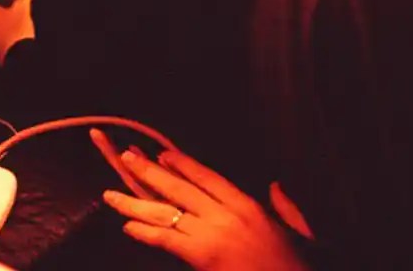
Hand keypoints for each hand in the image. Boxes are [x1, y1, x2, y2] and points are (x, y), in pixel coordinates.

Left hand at [103, 149, 308, 270]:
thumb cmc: (301, 268)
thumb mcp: (302, 234)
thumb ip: (287, 208)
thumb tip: (275, 185)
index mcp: (250, 206)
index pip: (208, 177)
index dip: (183, 164)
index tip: (162, 154)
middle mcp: (228, 214)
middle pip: (181, 187)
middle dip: (150, 171)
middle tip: (127, 157)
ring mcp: (214, 235)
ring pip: (167, 212)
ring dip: (135, 201)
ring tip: (110, 194)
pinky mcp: (204, 257)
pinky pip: (167, 240)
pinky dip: (145, 232)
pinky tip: (127, 226)